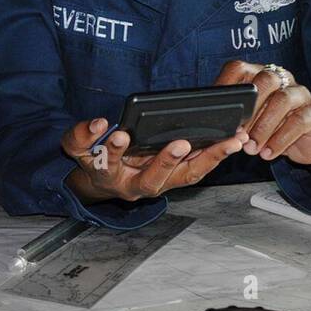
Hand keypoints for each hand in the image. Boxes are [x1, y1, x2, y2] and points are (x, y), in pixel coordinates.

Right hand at [60, 118, 246, 204]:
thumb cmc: (95, 157)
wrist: (105, 180)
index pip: (106, 165)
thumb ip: (80, 136)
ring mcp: (159, 184)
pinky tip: (233, 140)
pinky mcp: (176, 178)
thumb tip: (98, 124)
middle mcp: (134, 186)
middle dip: (165, 162)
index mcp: (107, 176)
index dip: (111, 150)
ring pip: (185, 177)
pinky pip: (198, 171)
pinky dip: (216, 157)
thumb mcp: (78, 146)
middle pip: (152, 181)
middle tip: (180, 143)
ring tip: (229, 141)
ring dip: (208, 160)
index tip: (118, 134)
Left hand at [214, 60, 310, 166]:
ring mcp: (301, 92)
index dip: (226, 85)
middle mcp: (282, 78)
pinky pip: (298, 121)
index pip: (240, 69)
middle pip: (265, 80)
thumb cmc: (272, 128)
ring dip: (264, 127)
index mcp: (260, 75)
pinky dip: (280, 140)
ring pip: (282, 100)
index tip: (216, 107)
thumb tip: (215, 127)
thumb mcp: (251, 121)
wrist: (307, 142)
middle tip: (239, 134)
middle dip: (249, 109)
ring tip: (252, 149)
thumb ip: (235, 118)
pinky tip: (268, 153)